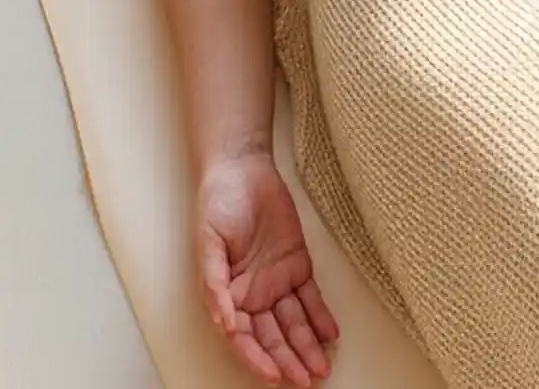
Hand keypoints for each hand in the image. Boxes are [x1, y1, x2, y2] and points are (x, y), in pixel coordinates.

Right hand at [197, 151, 339, 386]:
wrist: (242, 170)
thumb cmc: (217, 204)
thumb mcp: (208, 243)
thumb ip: (214, 284)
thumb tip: (223, 321)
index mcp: (227, 293)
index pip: (242, 336)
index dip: (257, 357)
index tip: (274, 374)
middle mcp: (252, 293)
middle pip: (272, 335)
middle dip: (288, 360)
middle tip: (305, 381)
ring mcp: (276, 281)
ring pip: (294, 322)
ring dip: (307, 346)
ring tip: (322, 367)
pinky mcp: (297, 264)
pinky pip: (311, 297)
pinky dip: (321, 316)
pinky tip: (330, 334)